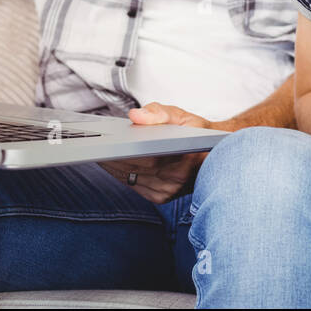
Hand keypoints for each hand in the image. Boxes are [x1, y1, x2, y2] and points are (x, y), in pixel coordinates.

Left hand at [97, 101, 215, 204]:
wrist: (213, 154)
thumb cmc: (196, 132)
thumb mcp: (180, 115)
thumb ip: (158, 113)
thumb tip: (135, 116)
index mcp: (184, 157)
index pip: (145, 157)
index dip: (122, 153)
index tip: (106, 145)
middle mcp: (177, 178)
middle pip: (135, 169)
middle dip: (113, 158)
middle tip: (97, 147)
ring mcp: (169, 191)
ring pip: (132, 179)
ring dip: (114, 168)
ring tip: (102, 154)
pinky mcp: (161, 197)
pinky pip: (135, 186)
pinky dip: (122, 175)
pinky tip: (114, 164)